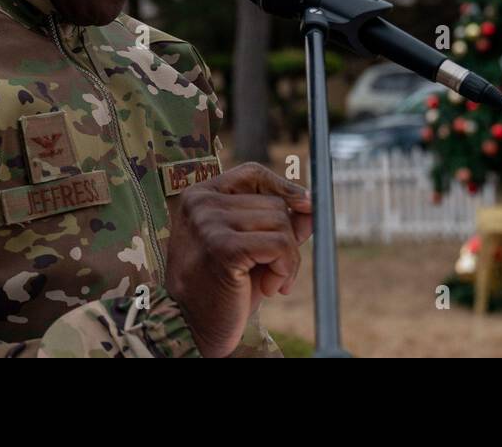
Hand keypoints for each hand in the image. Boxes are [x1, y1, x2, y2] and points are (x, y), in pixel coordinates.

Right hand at [164, 162, 312, 357]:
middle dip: (287, 239)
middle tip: (276, 273)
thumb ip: (277, 225)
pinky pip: (280, 245)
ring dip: (288, 259)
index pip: (252, 172)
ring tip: (270, 283)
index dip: (283, 186)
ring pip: (282, 223)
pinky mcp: (224, 247)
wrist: (191, 328)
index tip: (305, 204)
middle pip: (274, 203)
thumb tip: (310, 208)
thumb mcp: (251, 249)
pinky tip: (271, 289)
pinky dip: (285, 269)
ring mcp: (210, 223)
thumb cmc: (221, 288)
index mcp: (200, 196)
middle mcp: (201, 203)